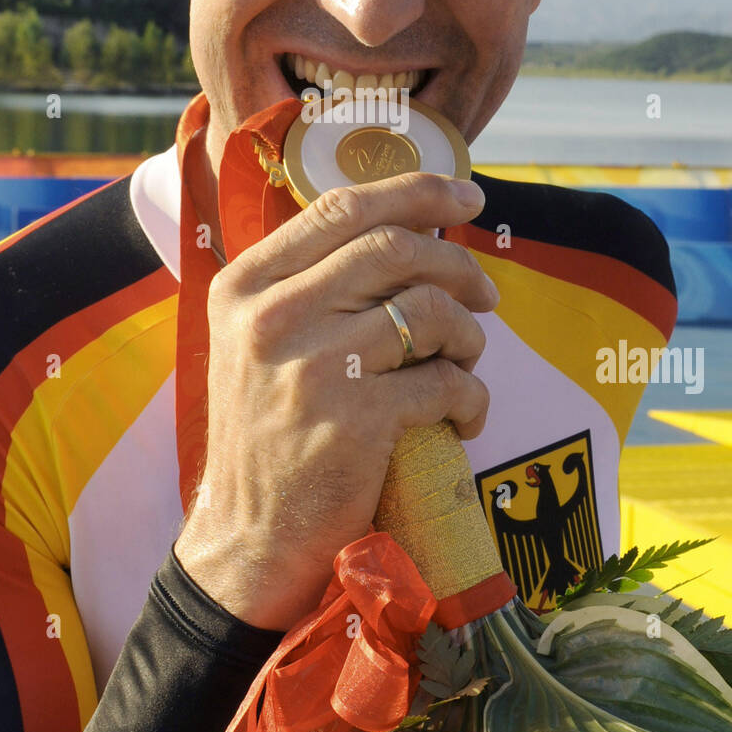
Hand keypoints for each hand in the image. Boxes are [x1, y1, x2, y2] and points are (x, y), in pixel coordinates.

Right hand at [173, 172, 497, 629]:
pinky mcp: (355, 420)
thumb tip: (408, 229)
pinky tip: (463, 416)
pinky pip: (445, 380)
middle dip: (457, 263)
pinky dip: (472, 395)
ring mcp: (313, 366)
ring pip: (428, 310)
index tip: (467, 195)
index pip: (339, 208)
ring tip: (468, 360)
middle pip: (393, 248)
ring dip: (469, 334)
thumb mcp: (259, 344)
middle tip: (486, 292)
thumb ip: (311, 284)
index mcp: (244, 286)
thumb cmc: (268, 434)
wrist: (248, 541)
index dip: (414, 190)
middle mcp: (271, 316)